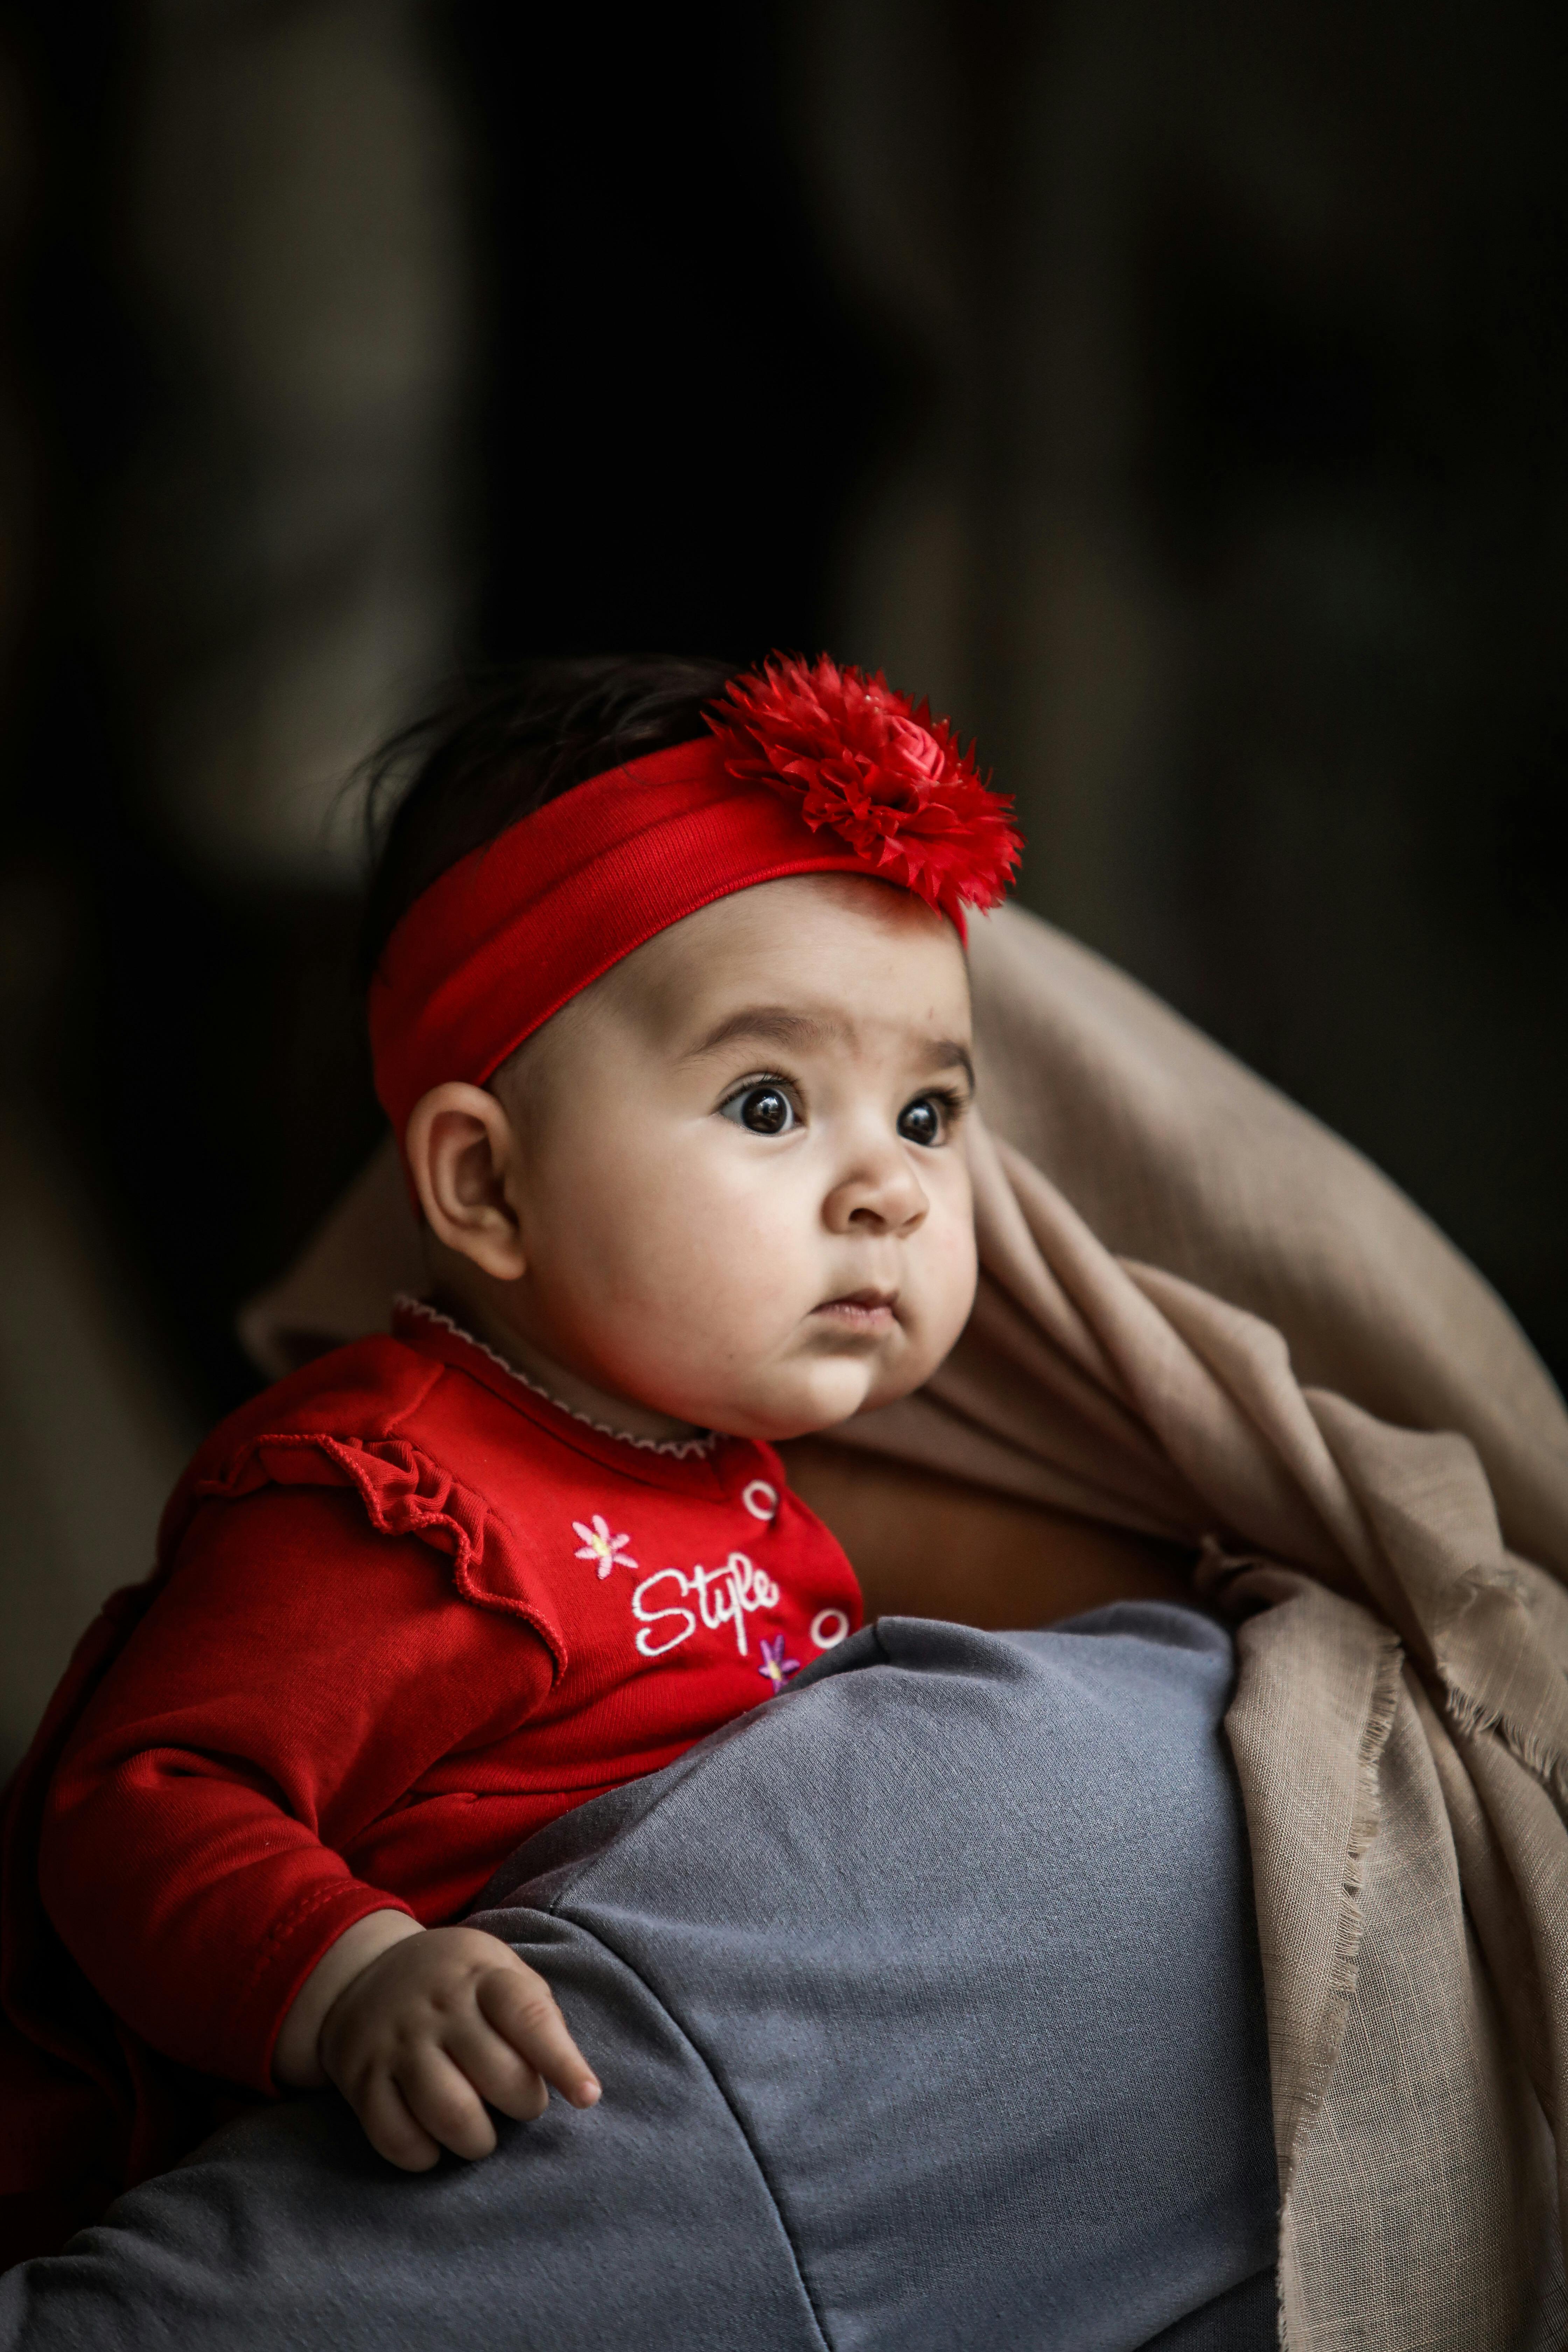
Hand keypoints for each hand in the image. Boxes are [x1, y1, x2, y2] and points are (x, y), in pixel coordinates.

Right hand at [317, 1923, 600, 2170]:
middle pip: (497, 2077)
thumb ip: (536, 2015)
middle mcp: (439, 2008)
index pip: (529, 2016)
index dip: (563, 2061)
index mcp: (482, 1976)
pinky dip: (422, 2155)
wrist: (364, 1970)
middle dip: (523, 2105)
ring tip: (481, 2134)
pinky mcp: (361, 2079)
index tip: (588, 2097)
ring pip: (449, 2114)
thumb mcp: (500, 1971)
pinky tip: (434, 2144)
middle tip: (520, 2103)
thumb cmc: (456, 1982)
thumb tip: (574, 2079)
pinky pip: (395, 2137)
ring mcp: (397, 2043)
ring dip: (477, 2140)